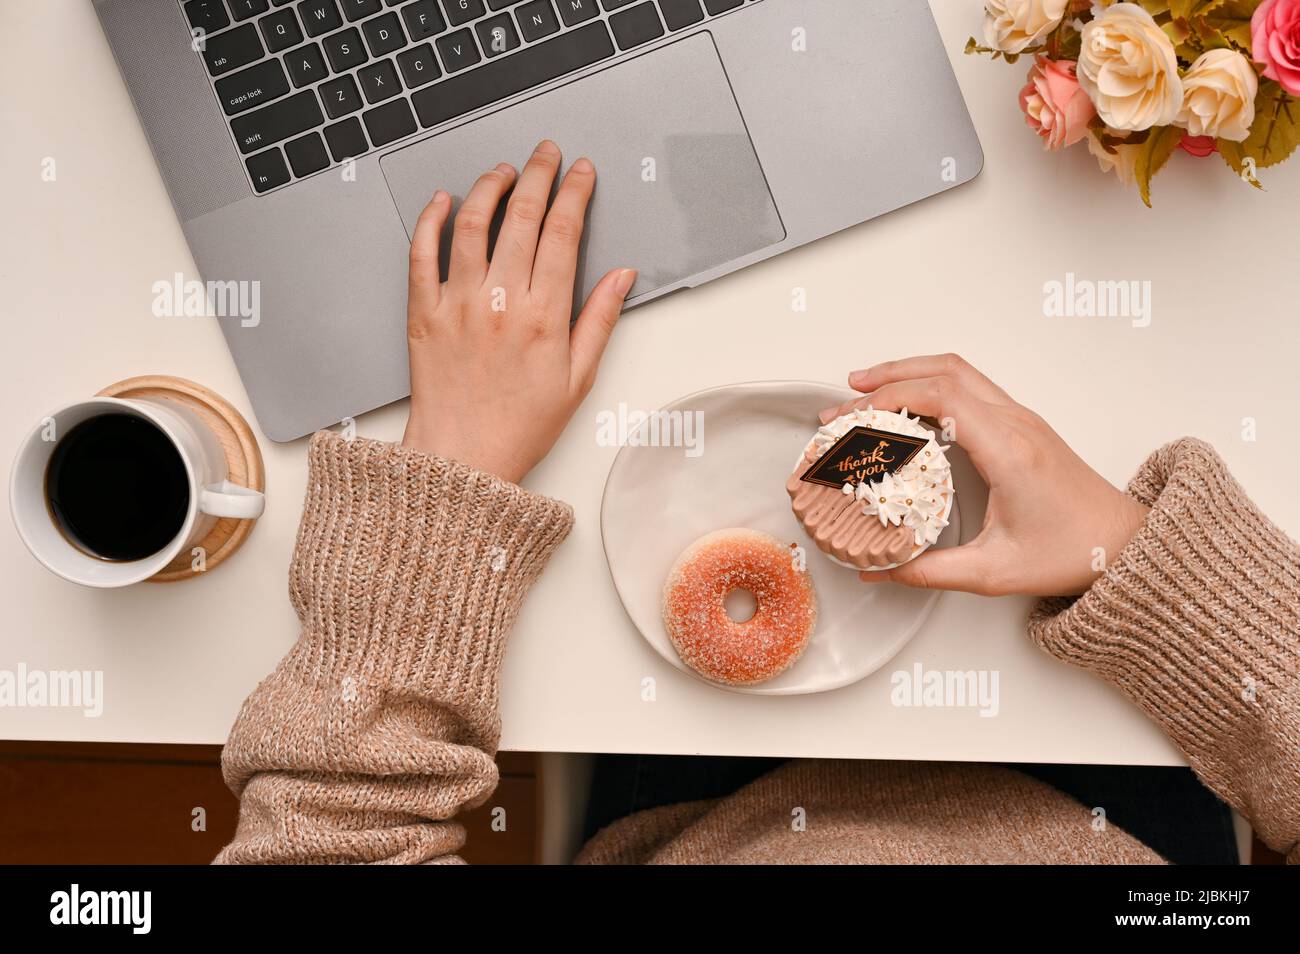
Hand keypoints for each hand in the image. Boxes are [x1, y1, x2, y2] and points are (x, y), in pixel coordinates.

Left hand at [401, 140, 636, 483]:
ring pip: (473, 223)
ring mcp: (458, 303)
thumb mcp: (578, 379)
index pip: (564, 233)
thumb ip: (599, 320)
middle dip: (539, 174)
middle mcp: (501, 301)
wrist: (462, 460)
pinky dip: (431, 220)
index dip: (575, 194)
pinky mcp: (424, 312)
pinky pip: (422, 253)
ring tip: (503, 171)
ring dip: (490, 186)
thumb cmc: (520, 426)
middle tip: (546, 154)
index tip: (582, 173)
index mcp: (544, 316)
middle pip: (522, 216)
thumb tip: (622, 276)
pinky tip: (444, 200)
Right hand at [820, 354, 1148, 596]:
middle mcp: (1016, 424)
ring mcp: (1020, 418)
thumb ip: (929, 572)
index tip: (852, 418)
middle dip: (886, 379)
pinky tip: (906, 401)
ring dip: (908, 372)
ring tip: (864, 388)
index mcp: (1009, 451)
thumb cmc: (1073, 551)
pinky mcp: (1021, 423)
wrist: (1123, 544)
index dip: (889, 398)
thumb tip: (879, 571)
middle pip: (944, 372)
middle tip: (844, 401)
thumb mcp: (993, 572)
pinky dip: (930, 383)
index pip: (942, 398)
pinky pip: (970, 385)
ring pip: (958, 370)